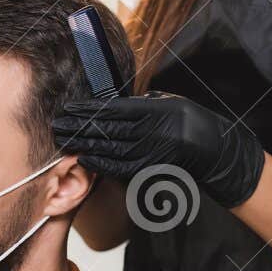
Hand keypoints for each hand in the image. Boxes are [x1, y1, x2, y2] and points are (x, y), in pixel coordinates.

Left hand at [52, 94, 264, 208]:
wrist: (213, 149)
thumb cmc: (189, 119)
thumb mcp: (168, 101)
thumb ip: (142, 102)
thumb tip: (114, 102)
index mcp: (154, 110)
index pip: (113, 109)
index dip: (88, 109)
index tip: (69, 107)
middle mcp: (151, 131)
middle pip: (106, 129)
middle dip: (79, 127)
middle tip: (57, 125)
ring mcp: (151, 152)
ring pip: (109, 149)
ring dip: (84, 145)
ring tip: (64, 141)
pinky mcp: (151, 169)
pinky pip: (121, 168)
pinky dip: (101, 164)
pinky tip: (85, 159)